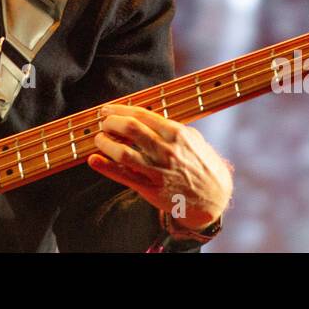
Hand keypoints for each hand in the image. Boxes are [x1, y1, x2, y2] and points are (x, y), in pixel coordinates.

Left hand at [89, 104, 232, 231]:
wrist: (214, 199)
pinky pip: (124, 176)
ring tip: (100, 139)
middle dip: (110, 122)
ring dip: (105, 143)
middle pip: (130, 129)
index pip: (141, 115)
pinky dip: (105, 167)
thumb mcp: (193, 139)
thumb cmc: (202, 164)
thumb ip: (170, 127)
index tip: (106, 109)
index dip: (119, 109)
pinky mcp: (151, 189)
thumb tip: (144, 117)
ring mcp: (158, 170)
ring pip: (123, 152)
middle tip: (103, 123)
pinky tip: (93, 160)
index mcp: (177, 133)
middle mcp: (167, 150)